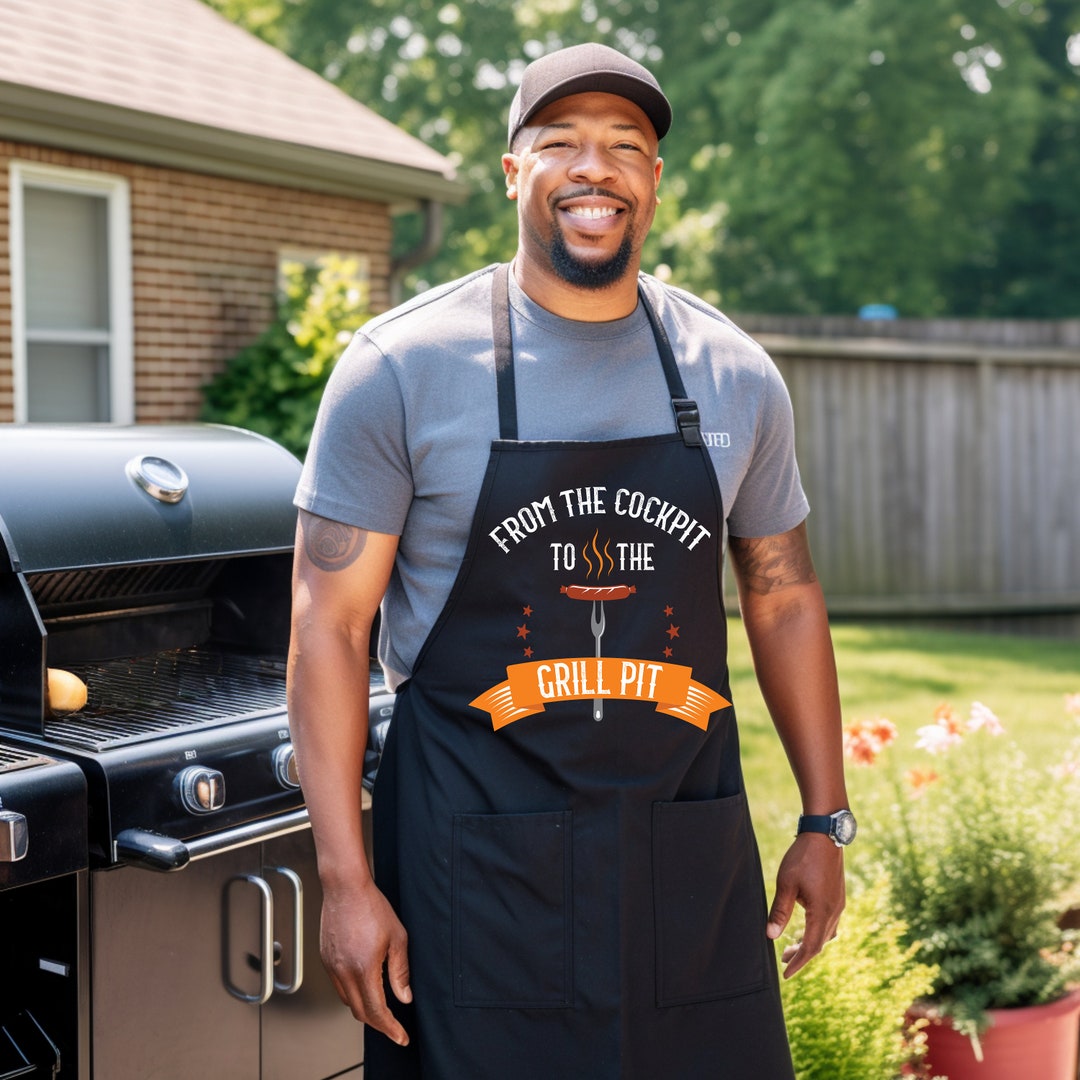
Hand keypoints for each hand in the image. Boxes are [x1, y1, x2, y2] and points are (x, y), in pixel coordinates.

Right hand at [320, 878, 411, 1044]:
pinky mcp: (326, 959)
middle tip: (394, 1026)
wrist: (345, 888)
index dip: (390, 1028)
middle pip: (360, 1012)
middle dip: (378, 1024)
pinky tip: (364, 986)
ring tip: (382, 1007)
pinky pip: (339, 987)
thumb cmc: (372, 906)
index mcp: (364, 968)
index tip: (400, 1036)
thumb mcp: (397, 937)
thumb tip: (404, 997)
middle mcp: (343, 972)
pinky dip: (352, 994)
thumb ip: (400, 971)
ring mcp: (332, 966)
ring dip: (364, 1009)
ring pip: (347, 1001)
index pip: (377, 1011)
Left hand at [765, 832, 844, 977]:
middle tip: (783, 960)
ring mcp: (839, 903)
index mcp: (822, 912)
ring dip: (810, 943)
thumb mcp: (786, 883)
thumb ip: (780, 911)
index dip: (798, 963)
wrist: (825, 834)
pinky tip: (806, 926)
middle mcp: (835, 911)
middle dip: (802, 955)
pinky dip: (817, 931)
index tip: (785, 974)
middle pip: (819, 943)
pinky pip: (830, 922)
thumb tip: (771, 937)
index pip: (811, 947)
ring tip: (792, 946)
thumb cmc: (803, 857)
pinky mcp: (838, 896)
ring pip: (826, 933)